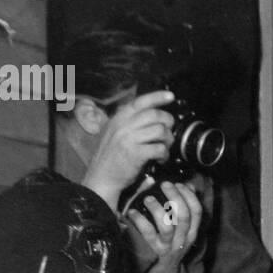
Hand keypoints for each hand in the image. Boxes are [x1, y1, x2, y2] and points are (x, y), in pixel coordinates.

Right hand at [81, 89, 176, 209]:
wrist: (102, 177)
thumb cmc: (111, 157)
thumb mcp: (115, 133)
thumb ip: (129, 123)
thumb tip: (150, 115)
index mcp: (118, 118)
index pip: (140, 102)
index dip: (157, 97)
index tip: (170, 96)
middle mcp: (123, 125)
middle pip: (154, 115)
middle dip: (168, 123)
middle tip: (169, 134)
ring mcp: (128, 139)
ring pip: (159, 130)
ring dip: (167, 140)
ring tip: (164, 148)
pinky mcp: (135, 154)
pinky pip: (159, 148)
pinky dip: (164, 154)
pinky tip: (160, 159)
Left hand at [122, 182, 202, 272]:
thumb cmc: (169, 246)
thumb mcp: (180, 230)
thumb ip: (182, 208)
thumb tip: (185, 185)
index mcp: (191, 232)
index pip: (197, 212)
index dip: (189, 195)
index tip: (179, 184)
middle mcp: (183, 239)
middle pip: (184, 216)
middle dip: (175, 196)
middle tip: (164, 184)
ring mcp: (169, 246)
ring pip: (168, 225)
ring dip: (158, 209)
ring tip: (148, 198)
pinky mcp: (155, 251)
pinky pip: (148, 234)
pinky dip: (140, 221)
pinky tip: (132, 212)